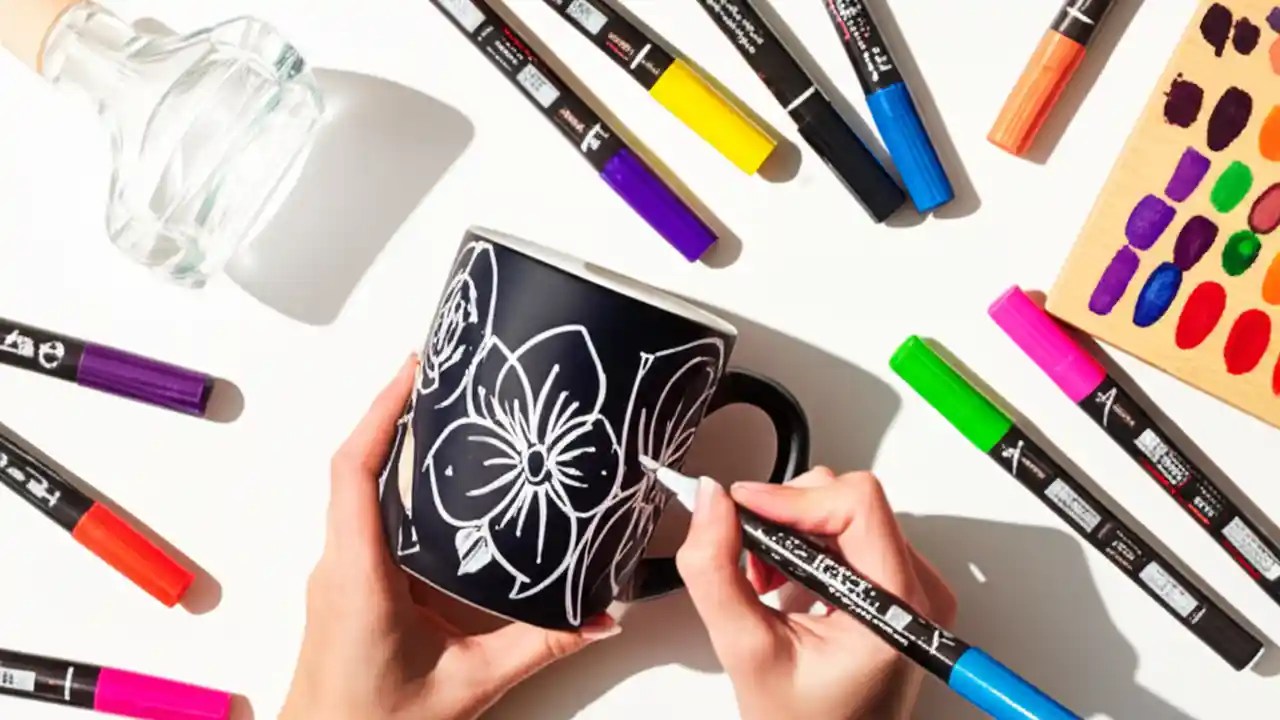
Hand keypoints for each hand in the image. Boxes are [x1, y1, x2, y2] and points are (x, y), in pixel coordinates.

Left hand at [280, 356, 619, 719]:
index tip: (415, 368)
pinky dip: (396, 488)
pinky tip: (438, 488)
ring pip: (359, 491)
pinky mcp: (346, 587)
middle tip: (442, 374)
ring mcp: (337, 574)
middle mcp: (339, 564)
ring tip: (444, 412)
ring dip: (392, 447)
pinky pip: (366, 520)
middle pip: (357, 466)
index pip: (355, 470)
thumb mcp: (468, 684)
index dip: (381, 411)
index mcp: (359, 576)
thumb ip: (538, 646)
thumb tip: (597, 618)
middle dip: (394, 411)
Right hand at [676, 468, 956, 719]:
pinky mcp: (896, 584)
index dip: (793, 497)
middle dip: (786, 519)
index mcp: (896, 608)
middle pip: (850, 500)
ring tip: (768, 582)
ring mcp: (912, 586)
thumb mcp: (746, 652)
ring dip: (793, 532)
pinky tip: (787, 585)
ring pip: (846, 509)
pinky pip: (850, 530)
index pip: (857, 504)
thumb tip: (711, 504)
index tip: (745, 507)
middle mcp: (918, 590)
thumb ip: (717, 573)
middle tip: (750, 559)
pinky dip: (807, 544)